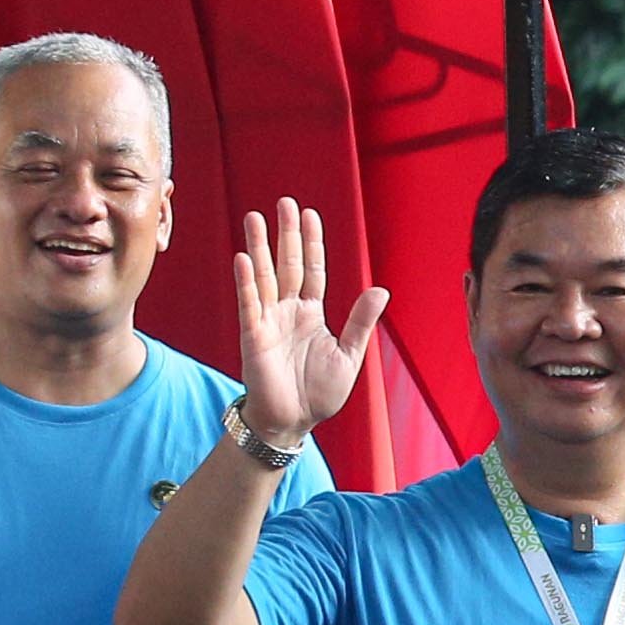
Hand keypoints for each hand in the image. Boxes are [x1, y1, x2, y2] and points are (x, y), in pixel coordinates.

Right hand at [233, 199, 390, 442]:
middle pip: (288, 264)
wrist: (293, 422)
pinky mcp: (253, 336)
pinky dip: (247, 282)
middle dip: (286, 234)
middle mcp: (288, 311)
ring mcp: (268, 321)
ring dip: (259, 248)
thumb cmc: (319, 394)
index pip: (313, 270)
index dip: (312, 242)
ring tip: (254, 218)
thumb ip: (361, 321)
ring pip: (264, 276)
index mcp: (312, 313)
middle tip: (285, 202)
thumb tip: (380, 289)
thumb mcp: (349, 355)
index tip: (309, 214)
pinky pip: (250, 304)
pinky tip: (244, 258)